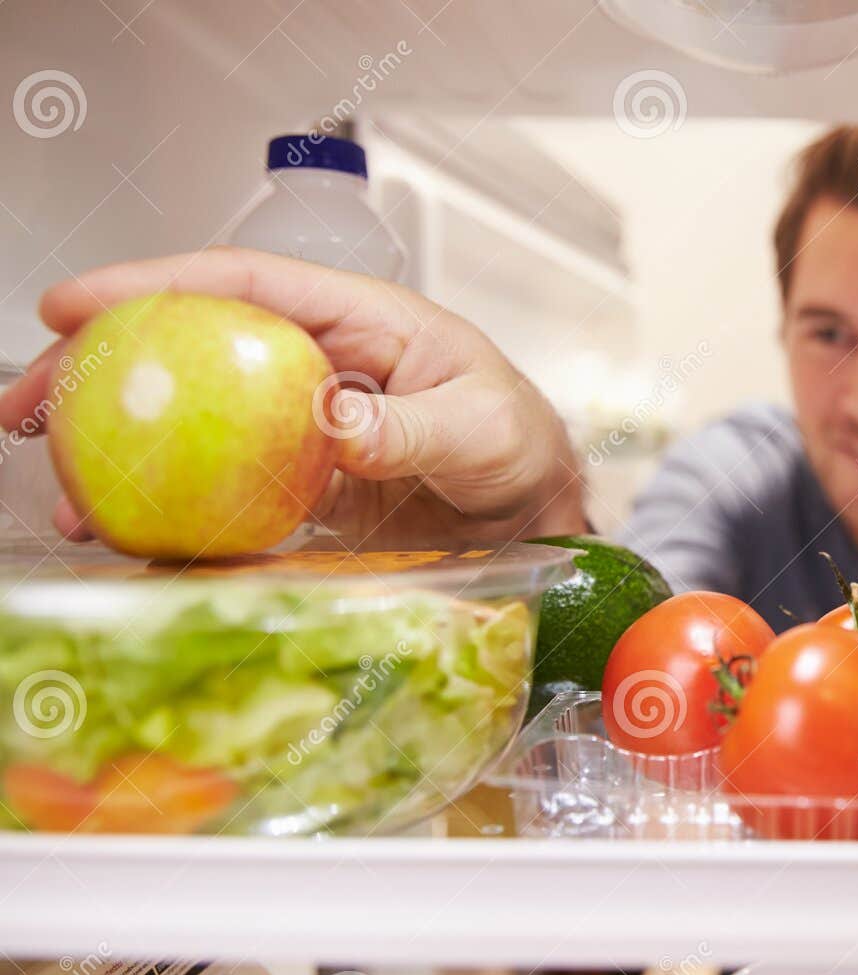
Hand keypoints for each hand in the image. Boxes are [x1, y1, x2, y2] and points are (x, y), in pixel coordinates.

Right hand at [0, 247, 586, 545]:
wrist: (533, 508)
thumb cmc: (519, 443)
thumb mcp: (481, 427)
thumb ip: (411, 427)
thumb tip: (332, 423)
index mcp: (357, 322)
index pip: (244, 286)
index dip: (154, 284)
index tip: (75, 304)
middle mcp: (316, 363)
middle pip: (191, 346)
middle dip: (100, 366)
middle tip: (23, 403)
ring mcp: (299, 424)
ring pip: (191, 417)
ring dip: (119, 448)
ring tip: (60, 487)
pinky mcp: (298, 482)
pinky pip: (221, 485)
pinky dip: (172, 507)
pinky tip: (129, 533)